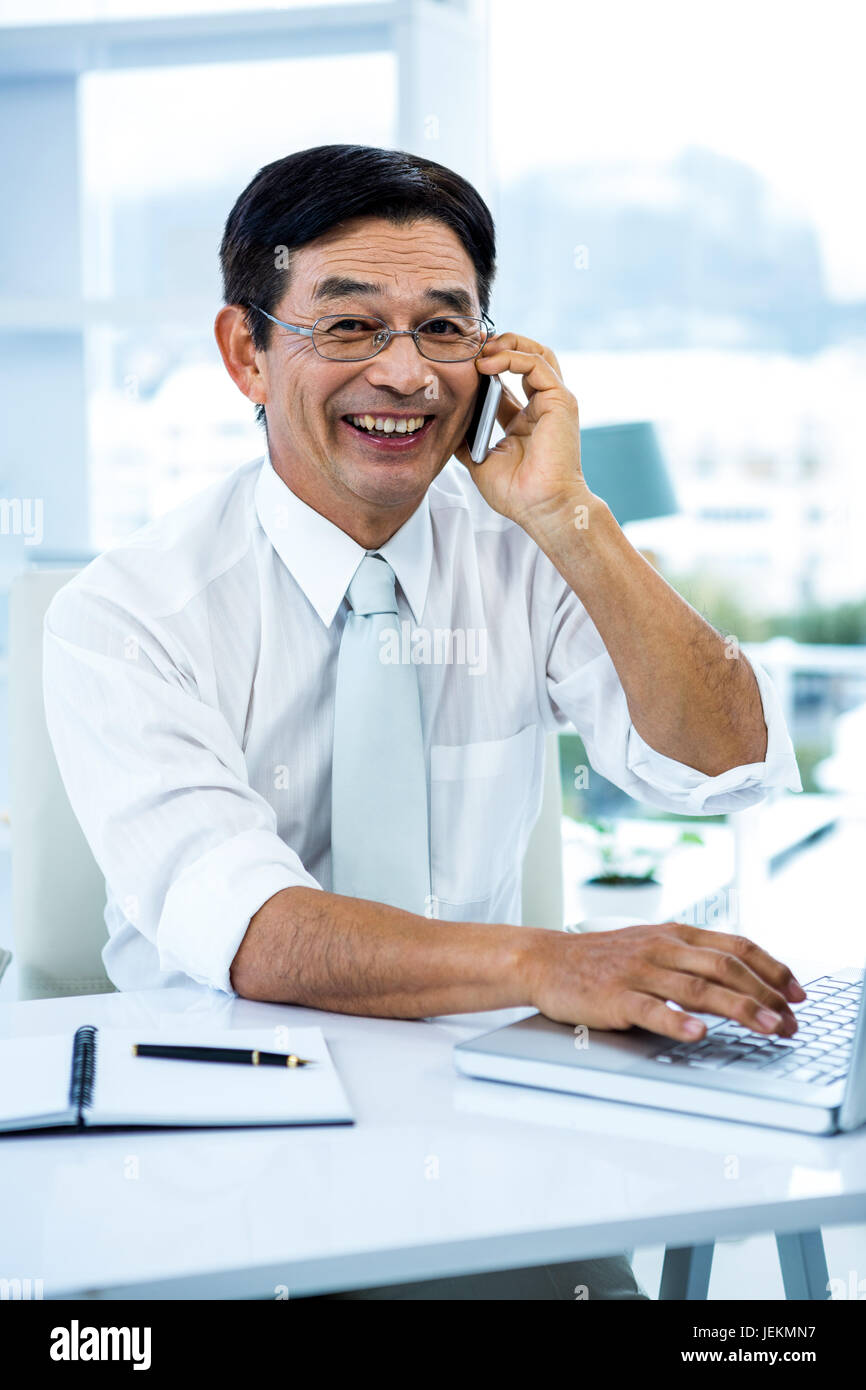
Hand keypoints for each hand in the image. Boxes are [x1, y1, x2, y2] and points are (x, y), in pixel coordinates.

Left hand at [453, 331, 589, 533]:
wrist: (541, 508)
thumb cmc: (517, 493)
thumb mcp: (481, 461)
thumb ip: (467, 440)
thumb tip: (446, 427)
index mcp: (526, 419)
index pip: (509, 379)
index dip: (487, 364)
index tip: (464, 358)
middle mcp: (542, 406)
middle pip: (527, 358)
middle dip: (500, 346)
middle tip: (473, 346)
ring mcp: (554, 402)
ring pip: (538, 353)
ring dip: (508, 345)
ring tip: (481, 349)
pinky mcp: (560, 401)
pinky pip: (537, 364)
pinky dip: (512, 357)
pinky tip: (488, 364)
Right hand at [524, 921, 805, 1041]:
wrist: (546, 960)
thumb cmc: (602, 959)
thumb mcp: (653, 945)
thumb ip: (692, 957)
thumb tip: (743, 978)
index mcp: (675, 935)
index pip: (736, 947)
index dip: (773, 968)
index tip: (798, 992)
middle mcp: (662, 948)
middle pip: (726, 968)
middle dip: (766, 995)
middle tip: (791, 1021)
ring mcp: (639, 971)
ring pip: (698, 988)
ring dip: (739, 1008)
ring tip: (767, 1026)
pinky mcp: (615, 996)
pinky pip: (651, 1008)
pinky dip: (677, 1020)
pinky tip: (697, 1032)